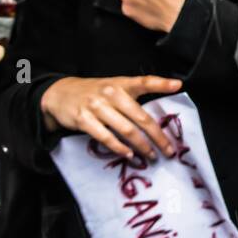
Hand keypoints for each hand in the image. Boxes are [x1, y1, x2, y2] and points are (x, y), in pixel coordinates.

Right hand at [40, 74, 182, 159]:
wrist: (60, 93)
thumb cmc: (94, 92)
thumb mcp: (114, 86)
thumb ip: (134, 96)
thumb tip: (158, 114)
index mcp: (121, 84)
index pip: (144, 81)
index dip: (161, 83)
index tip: (178, 85)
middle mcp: (111, 94)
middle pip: (141, 117)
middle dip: (158, 136)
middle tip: (169, 150)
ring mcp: (97, 107)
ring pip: (126, 130)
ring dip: (142, 146)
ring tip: (151, 156)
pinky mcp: (84, 120)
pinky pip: (106, 137)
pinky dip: (120, 148)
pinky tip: (129, 155)